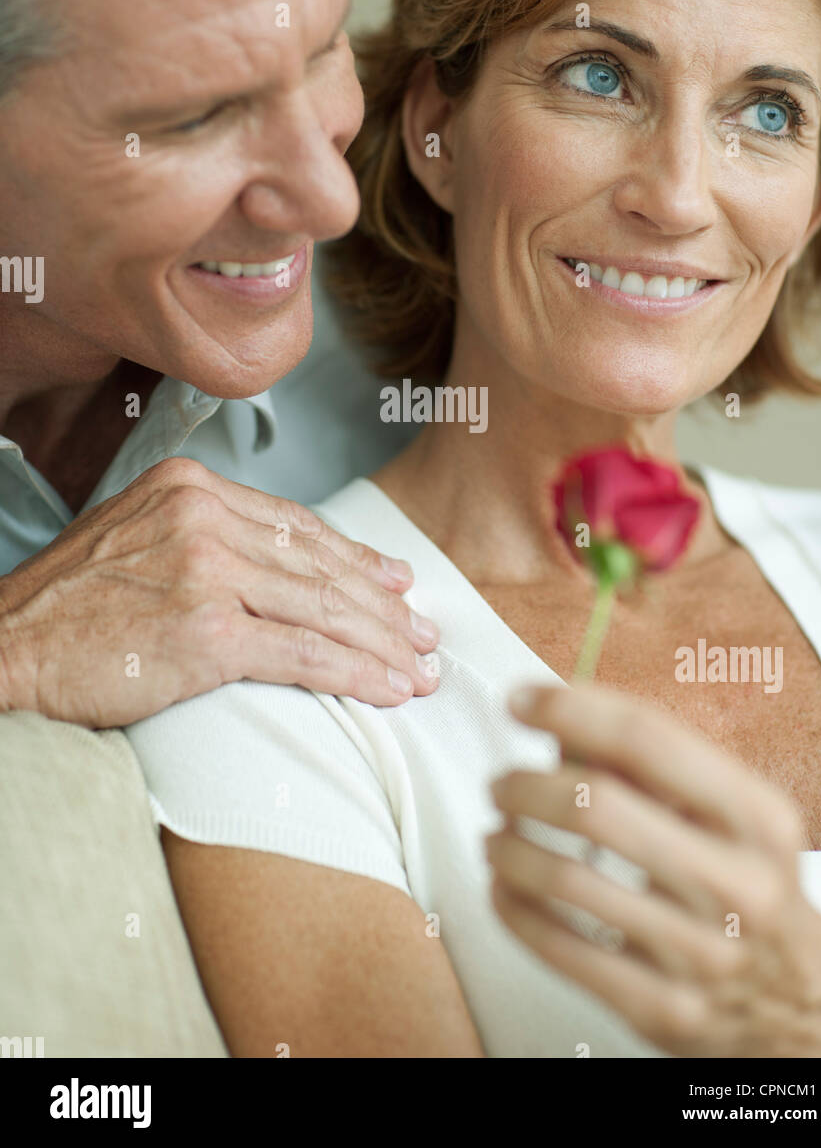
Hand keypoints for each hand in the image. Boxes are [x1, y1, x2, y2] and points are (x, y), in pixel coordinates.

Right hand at [0, 456, 438, 726]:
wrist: (4, 647)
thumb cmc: (64, 607)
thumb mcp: (133, 538)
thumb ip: (203, 538)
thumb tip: (276, 569)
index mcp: (190, 486)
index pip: (296, 523)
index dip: (355, 557)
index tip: (395, 583)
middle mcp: (203, 516)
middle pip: (319, 564)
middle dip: (382, 606)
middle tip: (423, 634)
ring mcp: (206, 570)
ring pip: (323, 608)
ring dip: (382, 643)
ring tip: (419, 669)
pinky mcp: (206, 632)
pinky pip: (303, 654)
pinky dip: (355, 674)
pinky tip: (387, 690)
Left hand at [487, 682, 820, 1056]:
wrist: (798, 994)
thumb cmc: (744, 880)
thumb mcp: (733, 814)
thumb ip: (655, 767)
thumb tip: (556, 725)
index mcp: (759, 819)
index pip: (647, 739)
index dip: (570, 710)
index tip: (520, 701)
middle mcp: (738, 885)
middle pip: (595, 807)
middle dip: (525, 785)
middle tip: (501, 784)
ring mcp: (701, 954)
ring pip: (567, 881)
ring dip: (510, 847)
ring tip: (495, 834)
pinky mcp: (663, 1010)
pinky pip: (561, 949)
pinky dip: (514, 908)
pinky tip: (503, 886)